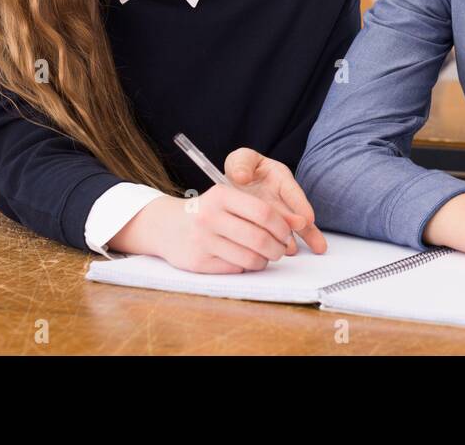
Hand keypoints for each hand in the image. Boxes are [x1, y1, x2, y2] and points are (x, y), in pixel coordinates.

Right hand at [148, 184, 302, 273]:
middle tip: (280, 249)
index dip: (282, 226)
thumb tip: (299, 222)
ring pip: (249, 258)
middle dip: (277, 248)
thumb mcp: (229, 199)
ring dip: (264, 261)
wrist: (165, 226)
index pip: (263, 212)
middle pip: (259, 238)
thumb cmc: (207, 211)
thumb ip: (261, 208)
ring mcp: (202, 241)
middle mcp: (209, 217)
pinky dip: (246, 267)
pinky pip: (235, 269)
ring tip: (265, 257)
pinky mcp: (197, 263)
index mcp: (220, 195)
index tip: (287, 232)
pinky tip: (245, 261)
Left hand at [225, 148, 327, 254]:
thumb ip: (242, 164)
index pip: (291, 191)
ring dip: (298, 237)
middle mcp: (282, 197)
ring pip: (292, 227)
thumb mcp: (241, 159)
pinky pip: (279, 235)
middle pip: (295, 212)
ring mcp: (278, 212)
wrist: (236, 183)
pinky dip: (284, 243)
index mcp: (279, 177)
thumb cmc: (242, 168)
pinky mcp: (271, 225)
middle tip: (305, 231)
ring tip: (304, 248)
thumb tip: (241, 176)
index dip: (300, 204)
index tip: (307, 218)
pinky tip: (289, 253)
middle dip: (302, 223)